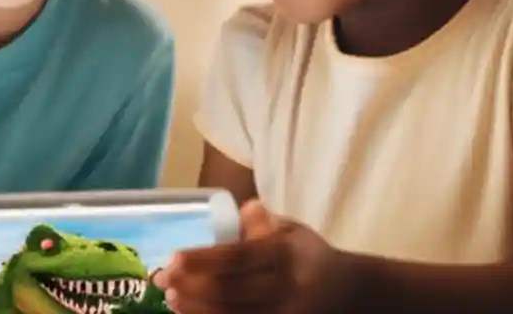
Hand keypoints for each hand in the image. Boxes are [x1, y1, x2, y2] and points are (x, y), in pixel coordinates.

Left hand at [154, 200, 350, 313]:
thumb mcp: (293, 231)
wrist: (350, 294)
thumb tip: (241, 207)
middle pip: (229, 291)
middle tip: (162, 280)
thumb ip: (263, 222)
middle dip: (190, 287)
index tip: (173, 259)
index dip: (202, 260)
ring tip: (171, 299)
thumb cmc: (308, 256)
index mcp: (286, 254)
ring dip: (196, 309)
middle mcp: (286, 288)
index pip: (237, 257)